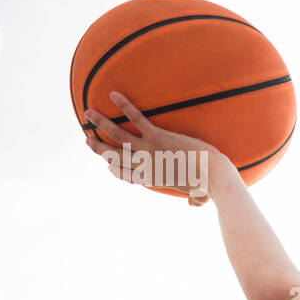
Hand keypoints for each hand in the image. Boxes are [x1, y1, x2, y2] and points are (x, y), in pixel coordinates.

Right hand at [84, 92, 226, 205]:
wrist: (211, 175)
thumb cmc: (209, 186)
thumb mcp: (200, 197)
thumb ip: (195, 200)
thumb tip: (194, 205)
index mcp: (153, 179)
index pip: (127, 175)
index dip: (115, 169)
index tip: (107, 164)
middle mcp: (145, 165)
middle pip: (115, 156)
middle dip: (99, 148)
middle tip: (87, 139)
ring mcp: (150, 150)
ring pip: (118, 135)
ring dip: (101, 123)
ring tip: (88, 113)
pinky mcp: (158, 136)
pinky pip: (137, 119)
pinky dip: (124, 106)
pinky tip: (114, 94)